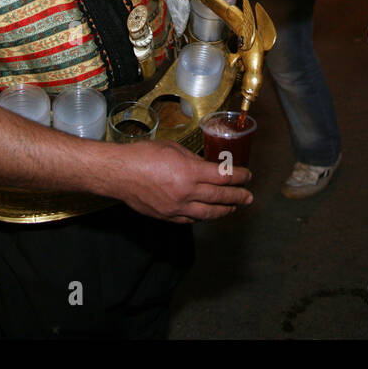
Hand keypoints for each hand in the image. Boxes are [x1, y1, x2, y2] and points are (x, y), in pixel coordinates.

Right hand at [113, 140, 252, 223]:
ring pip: (208, 213)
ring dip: (224, 210)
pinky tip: (207, 214)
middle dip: (238, 197)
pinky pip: (190, 219)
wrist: (119, 173)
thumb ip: (194, 160)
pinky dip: (202, 216)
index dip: (239, 176)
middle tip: (248, 197)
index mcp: (190, 172)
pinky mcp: (167, 216)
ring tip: (233, 208)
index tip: (247, 175)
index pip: (224, 176)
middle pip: (221, 197)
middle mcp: (186, 192)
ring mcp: (177, 207)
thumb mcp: (174, 149)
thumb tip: (207, 167)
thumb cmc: (143, 155)